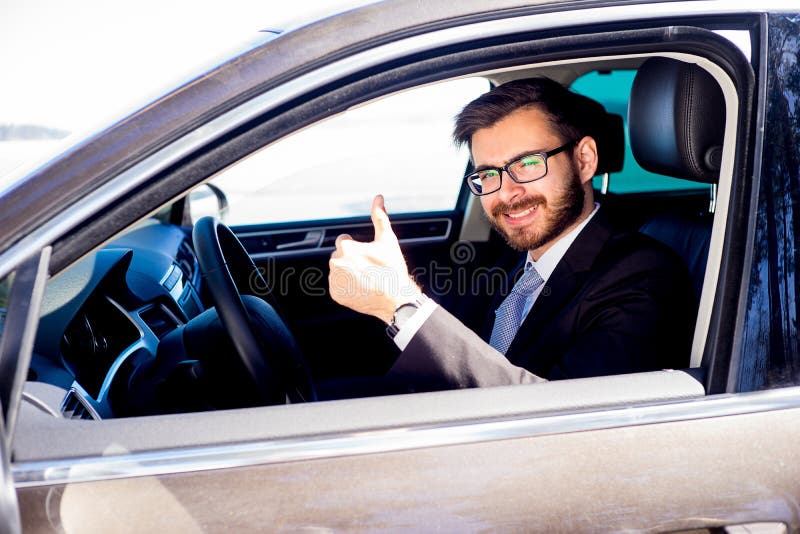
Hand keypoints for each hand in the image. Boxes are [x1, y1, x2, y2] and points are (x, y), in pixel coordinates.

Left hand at [329, 195, 421, 322]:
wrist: (396, 298)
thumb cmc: (392, 268)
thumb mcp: (388, 240)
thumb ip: (380, 217)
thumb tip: (378, 197)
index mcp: (345, 248)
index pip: (344, 242)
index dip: (357, 247)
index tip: (367, 255)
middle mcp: (336, 263)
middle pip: (340, 257)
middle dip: (351, 260)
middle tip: (369, 269)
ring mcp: (335, 280)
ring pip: (339, 271)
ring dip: (348, 273)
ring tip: (366, 279)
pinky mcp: (336, 294)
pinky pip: (338, 287)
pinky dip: (347, 287)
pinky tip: (361, 288)